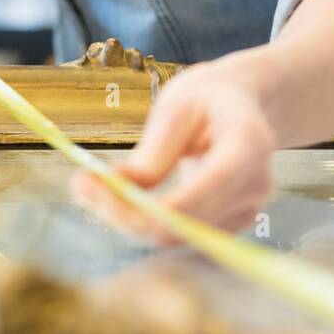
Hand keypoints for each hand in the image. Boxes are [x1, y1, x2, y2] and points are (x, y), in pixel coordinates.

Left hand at [70, 61, 277, 244]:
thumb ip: (153, 151)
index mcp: (247, 147)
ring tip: (89, 186)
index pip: (195, 199)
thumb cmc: (210, 96)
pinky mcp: (231, 222)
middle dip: (125, 213)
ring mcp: (247, 209)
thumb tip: (115, 186)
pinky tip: (118, 196)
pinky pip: (182, 233)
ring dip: (128, 218)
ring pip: (178, 236)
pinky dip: (145, 219)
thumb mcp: (177, 105)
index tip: (94, 189)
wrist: (244, 103)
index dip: (143, 207)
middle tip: (79, 185)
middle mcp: (254, 186)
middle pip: (183, 226)